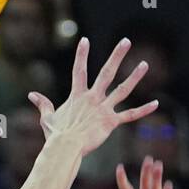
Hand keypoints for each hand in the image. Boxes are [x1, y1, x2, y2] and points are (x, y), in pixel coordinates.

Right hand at [28, 36, 156, 155]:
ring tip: (145, 64)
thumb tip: (31, 94)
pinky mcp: (111, 122)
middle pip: (107, 72)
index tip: (85, 40)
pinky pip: (130, 115)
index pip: (79, 70)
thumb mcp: (47, 118)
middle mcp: (93, 98)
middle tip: (126, 41)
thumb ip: (43, 104)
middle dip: (117, 55)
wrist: (65, 148)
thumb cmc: (55, 135)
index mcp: (77, 96)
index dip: (81, 55)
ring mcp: (103, 109)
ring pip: (122, 90)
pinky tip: (156, 103)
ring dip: (135, 77)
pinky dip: (143, 110)